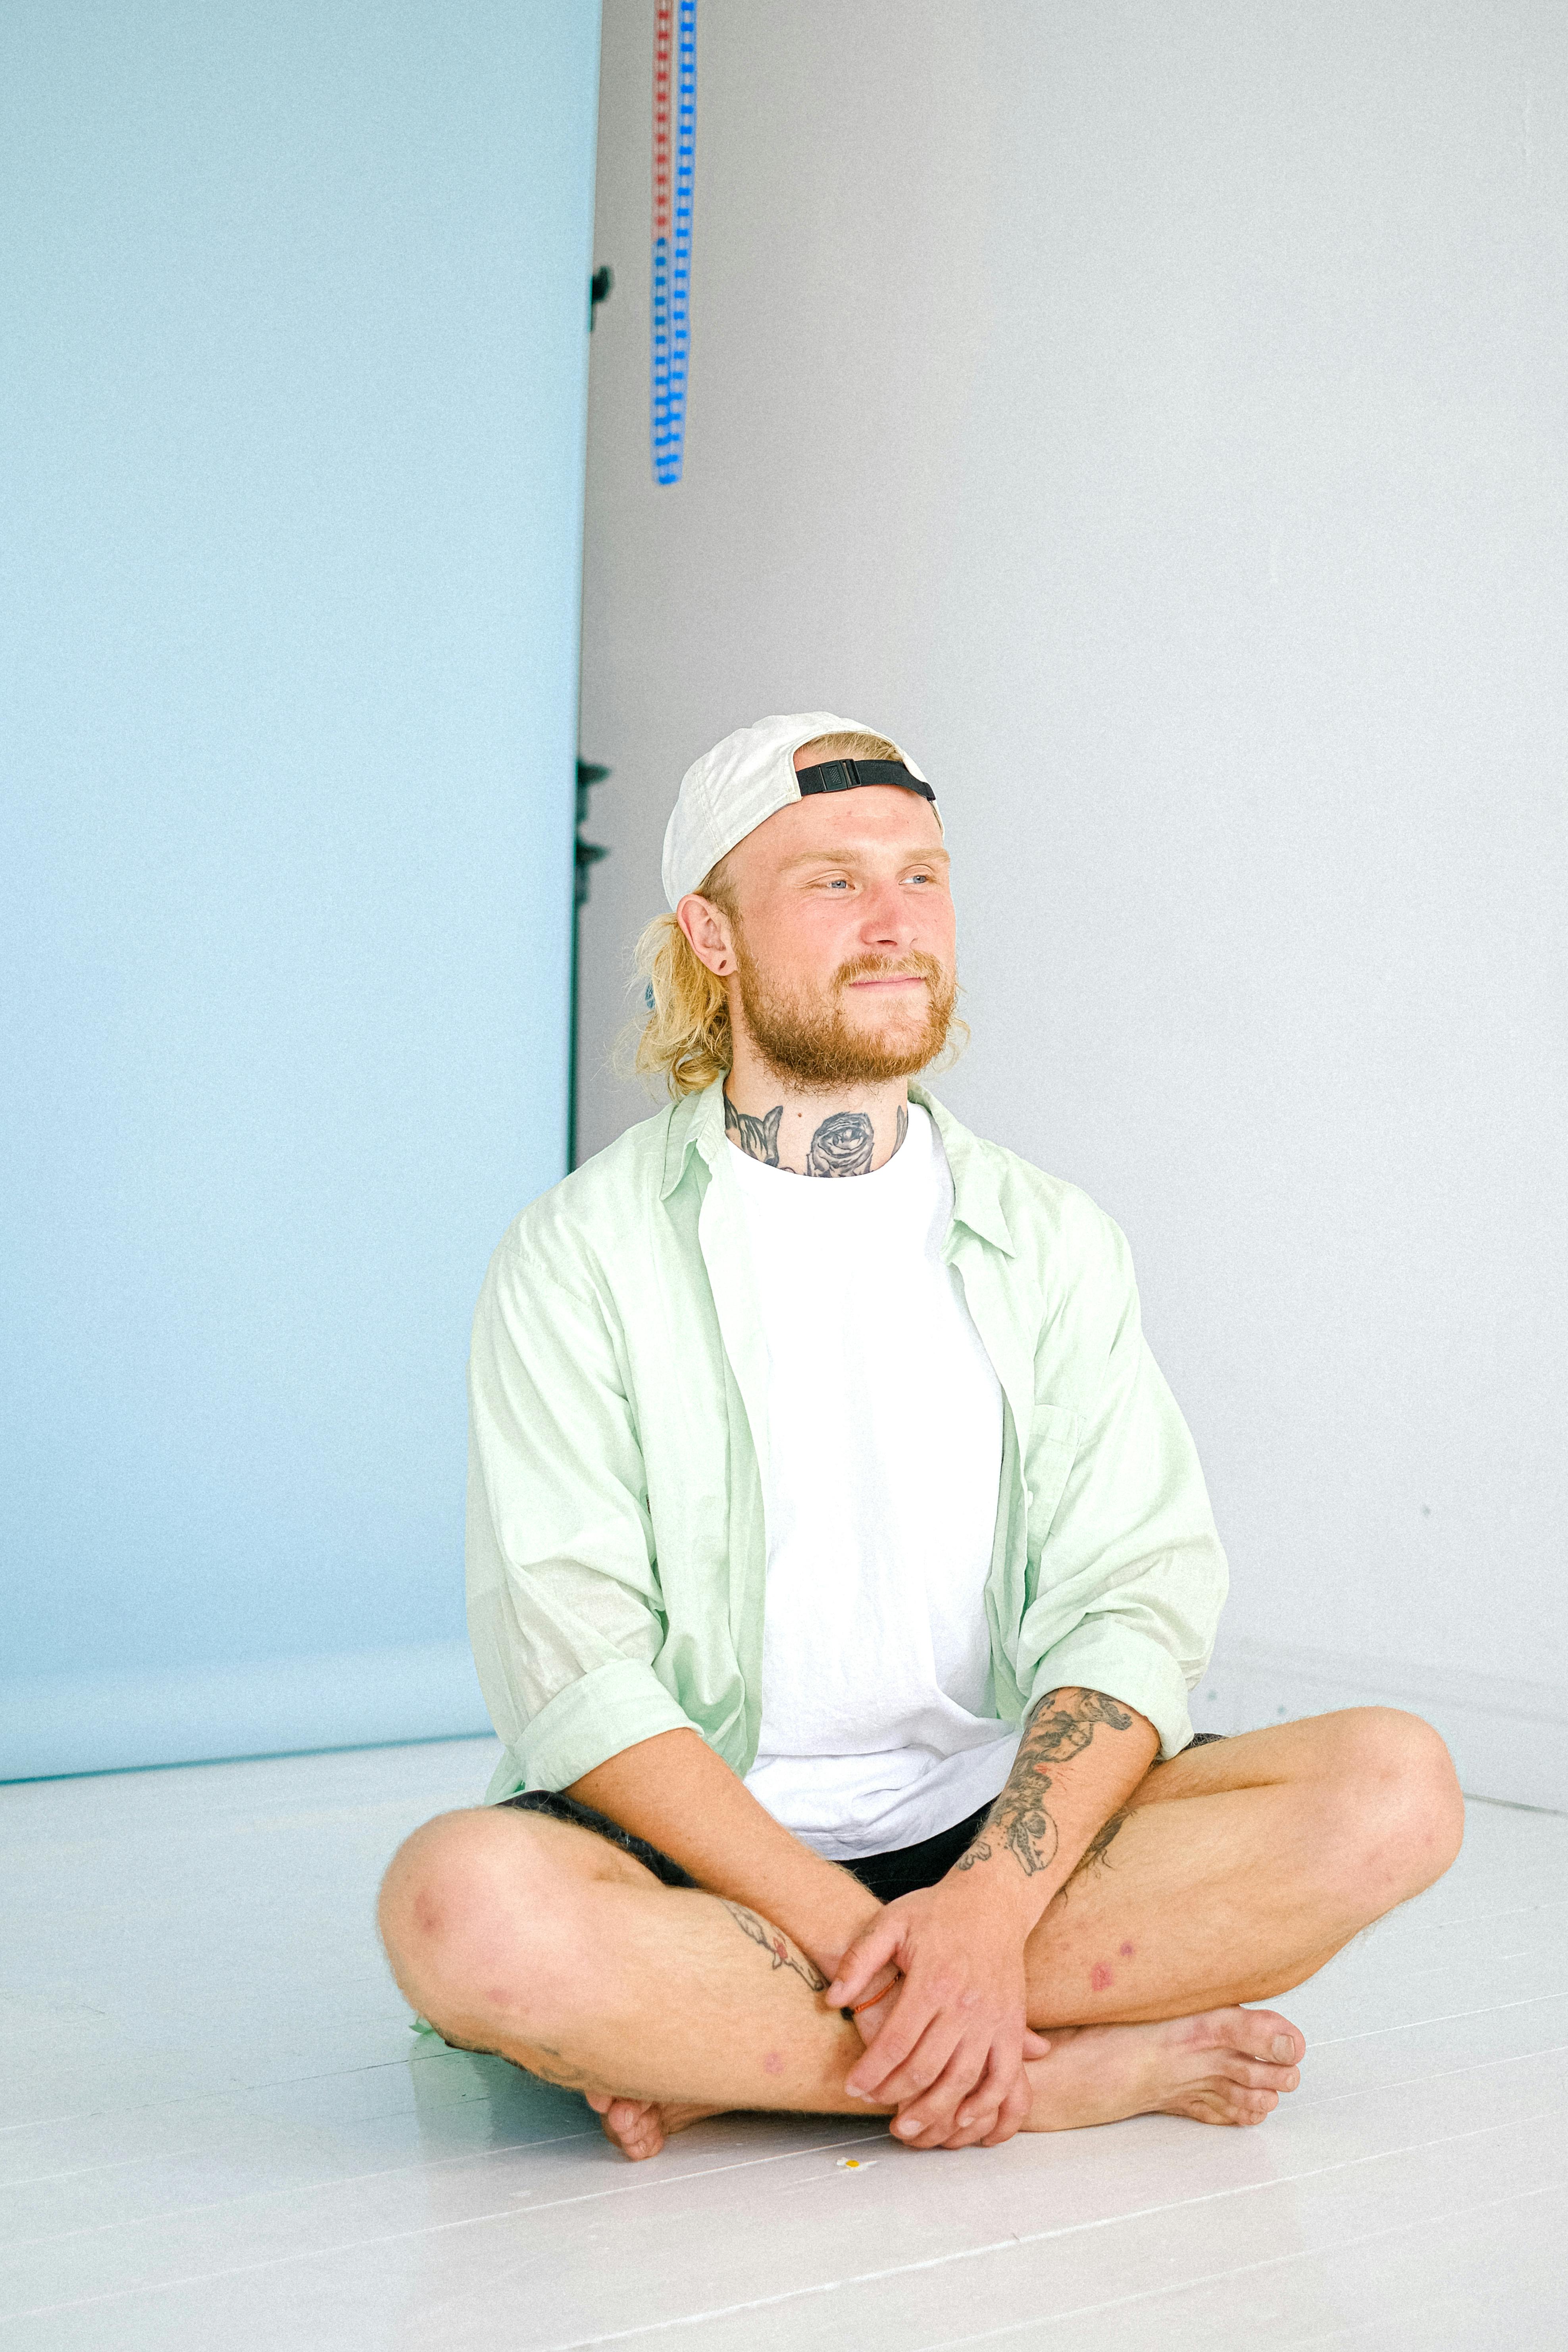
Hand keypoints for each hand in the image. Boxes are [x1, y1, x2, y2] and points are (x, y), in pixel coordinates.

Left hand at [825, 1885, 1049, 2149]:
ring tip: (909, 2128)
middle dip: (895, 2097)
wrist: (993, 1900)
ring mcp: (993, 2018)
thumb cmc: (937, 1911)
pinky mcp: (1013, 2025)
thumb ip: (858, 1960)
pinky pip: (1005, 2076)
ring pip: (963, 2081)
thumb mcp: (890, 1921)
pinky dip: (987, 2104)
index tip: (853, 2088)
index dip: (871, 2072)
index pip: (895, 2043)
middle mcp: (965, 2005)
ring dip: (935, 2112)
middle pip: (925, 2068)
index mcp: (932, 1981)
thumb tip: (833, 2001)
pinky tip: (964, 2119)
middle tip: (875, 2110)